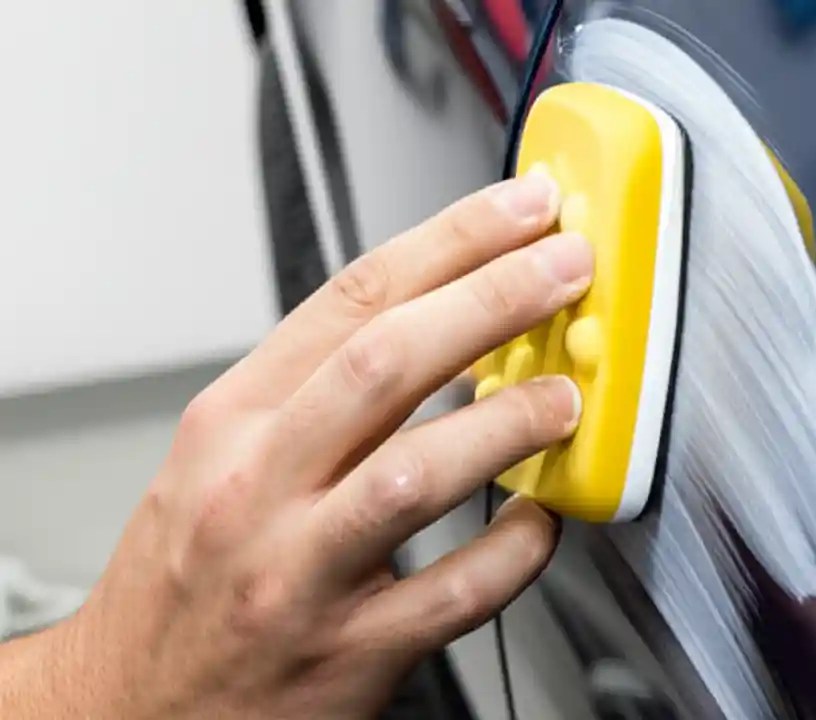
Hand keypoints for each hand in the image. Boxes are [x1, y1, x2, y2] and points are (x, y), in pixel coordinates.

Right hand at [0, 175, 591, 718]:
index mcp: (233, 422)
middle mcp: (260, 487)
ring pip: (418, 472)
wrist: (131, 707)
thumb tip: (453, 321)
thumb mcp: (224, 457)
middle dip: (494, 299)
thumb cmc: (191, 573)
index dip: (452, 240)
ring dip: (510, 421)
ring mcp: (302, 572)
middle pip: (388, 361)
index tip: (520, 210)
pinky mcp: (352, 653)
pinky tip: (544, 519)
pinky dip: (518, 547)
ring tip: (566, 396)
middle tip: (567, 268)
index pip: (351, 298)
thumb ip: (325, 392)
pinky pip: (458, 591)